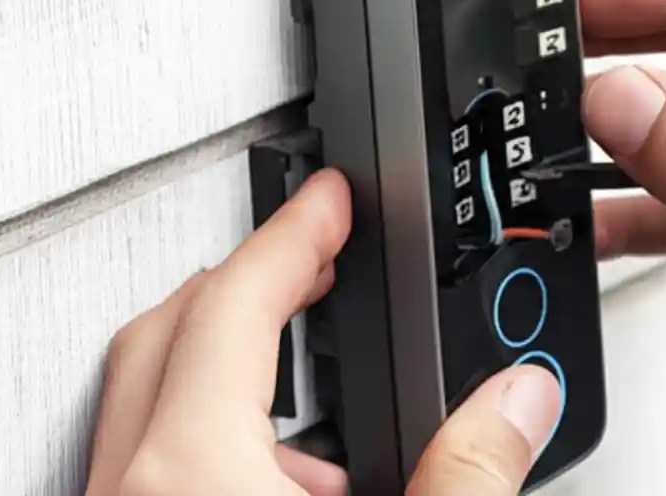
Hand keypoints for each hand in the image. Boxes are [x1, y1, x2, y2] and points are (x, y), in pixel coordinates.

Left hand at [85, 169, 559, 495]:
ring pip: (147, 400)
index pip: (234, 306)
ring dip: (232, 369)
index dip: (293, 234)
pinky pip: (150, 469)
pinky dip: (213, 443)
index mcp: (190, 478)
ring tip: (329, 394)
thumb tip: (517, 399)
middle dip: (251, 278)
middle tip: (318, 252)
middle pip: (169, 330)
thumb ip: (470, 474)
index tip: (329, 199)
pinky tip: (293, 487)